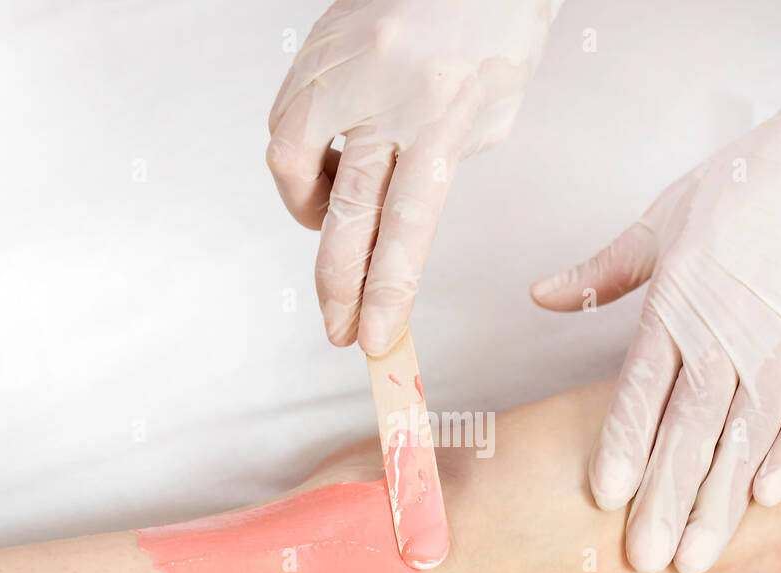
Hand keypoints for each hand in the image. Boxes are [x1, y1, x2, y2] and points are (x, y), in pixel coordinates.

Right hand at [267, 0, 557, 354]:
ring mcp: (342, 68)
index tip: (372, 335)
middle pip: (345, 208)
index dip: (385, 288)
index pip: (406, 223)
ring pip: (292, 162)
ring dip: (308, 208)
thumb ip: (443, 167)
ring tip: (329, 216)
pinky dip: (298, 156)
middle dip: (337, 281)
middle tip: (336, 324)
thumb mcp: (494, 111)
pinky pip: (285, 120)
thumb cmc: (495, 27)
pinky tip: (325, 159)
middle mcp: (386, 93)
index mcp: (442, 114)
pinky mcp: (314, 50)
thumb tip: (397, 218)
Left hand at [531, 0, 780, 572]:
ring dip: (720, 501)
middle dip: (666, 500)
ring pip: (744, 435)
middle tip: (648, 559)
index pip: (640, 391)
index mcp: (675, 306)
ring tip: (701, 555)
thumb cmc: (743, 186)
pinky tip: (767, 499)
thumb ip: (600, 273)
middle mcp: (724, 332)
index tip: (606, 497)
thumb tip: (536, 295)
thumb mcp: (659, 221)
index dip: (623, 446)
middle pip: (688, 431)